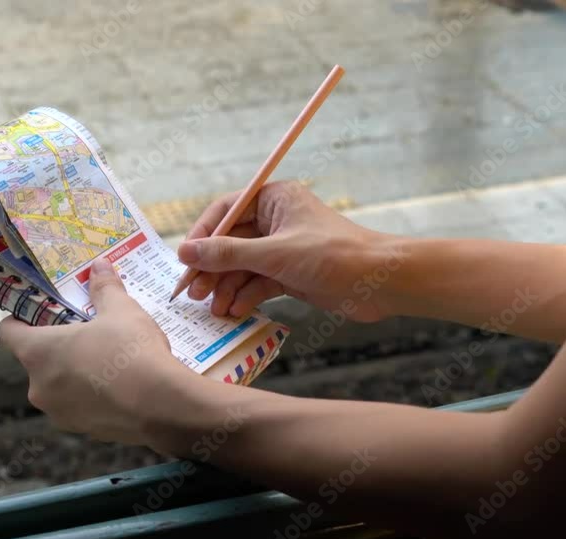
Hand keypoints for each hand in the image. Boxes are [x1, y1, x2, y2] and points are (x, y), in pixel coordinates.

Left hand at [0, 259, 192, 444]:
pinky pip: (81, 407)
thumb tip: (100, 265)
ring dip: (76, 374)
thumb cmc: (132, 351)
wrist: (162, 405)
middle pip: (36, 360)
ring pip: (59, 386)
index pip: (6, 333)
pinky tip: (122, 387)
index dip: (19, 320)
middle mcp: (39, 386)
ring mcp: (59, 413)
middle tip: (88, 333)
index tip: (40, 313)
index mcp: (38, 351)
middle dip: (59, 347)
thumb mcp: (121, 310)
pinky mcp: (83, 430)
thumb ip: (104, 288)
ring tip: (110, 361)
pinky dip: (93, 397)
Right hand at [178, 181, 407, 321]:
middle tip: (192, 293)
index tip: (184, 261)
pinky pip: (258, 282)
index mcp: (274, 199)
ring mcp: (283, 248)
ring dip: (226, 287)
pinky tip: (233, 311)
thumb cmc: (333, 256)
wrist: (381, 282)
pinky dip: (245, 296)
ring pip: (242, 266)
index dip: (202, 235)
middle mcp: (276, 220)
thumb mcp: (274, 254)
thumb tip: (186, 252)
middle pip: (230, 242)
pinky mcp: (291, 273)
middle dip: (212, 268)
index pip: (225, 211)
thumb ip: (228, 254)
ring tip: (213, 309)